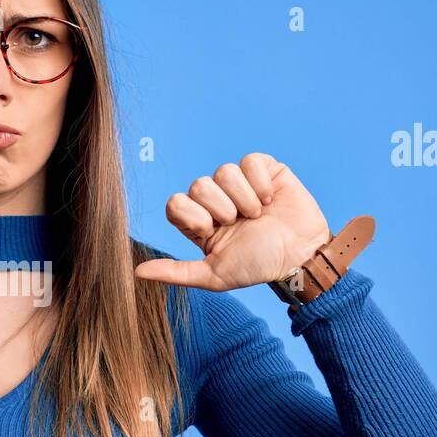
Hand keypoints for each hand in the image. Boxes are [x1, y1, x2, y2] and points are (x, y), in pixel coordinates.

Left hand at [133, 153, 331, 291]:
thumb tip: (137, 272)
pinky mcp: (264, 169)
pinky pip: (250, 161)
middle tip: (240, 224)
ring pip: (224, 171)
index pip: (175, 203)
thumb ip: (176, 272)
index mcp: (199, 221)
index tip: (212, 231)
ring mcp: (239, 183)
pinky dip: (260, 182)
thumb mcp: (214, 276)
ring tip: (257, 215)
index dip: (193, 215)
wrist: (299, 256)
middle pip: (198, 184)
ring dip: (243, 198)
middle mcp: (216, 199)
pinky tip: (270, 199)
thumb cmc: (257, 267)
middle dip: (221, 208)